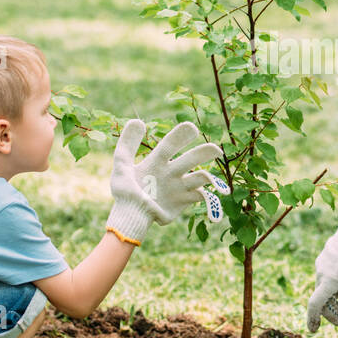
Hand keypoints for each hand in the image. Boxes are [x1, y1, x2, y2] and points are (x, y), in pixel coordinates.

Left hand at [105, 119, 223, 244]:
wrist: (129, 216)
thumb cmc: (124, 191)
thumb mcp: (122, 165)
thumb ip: (127, 144)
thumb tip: (138, 121)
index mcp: (158, 161)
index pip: (171, 144)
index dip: (181, 135)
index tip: (192, 128)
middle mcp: (172, 171)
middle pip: (193, 158)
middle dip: (205, 153)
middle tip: (216, 150)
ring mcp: (179, 186)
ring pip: (201, 177)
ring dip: (209, 178)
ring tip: (213, 182)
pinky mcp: (184, 200)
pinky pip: (202, 196)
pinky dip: (210, 198)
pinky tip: (213, 201)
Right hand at [306, 213, 337, 332]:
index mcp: (329, 280)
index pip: (315, 304)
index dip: (313, 318)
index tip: (313, 330)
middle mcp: (321, 273)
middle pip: (320, 298)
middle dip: (328, 312)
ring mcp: (322, 265)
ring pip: (323, 288)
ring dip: (331, 300)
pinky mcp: (325, 258)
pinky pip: (325, 278)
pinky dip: (332, 288)